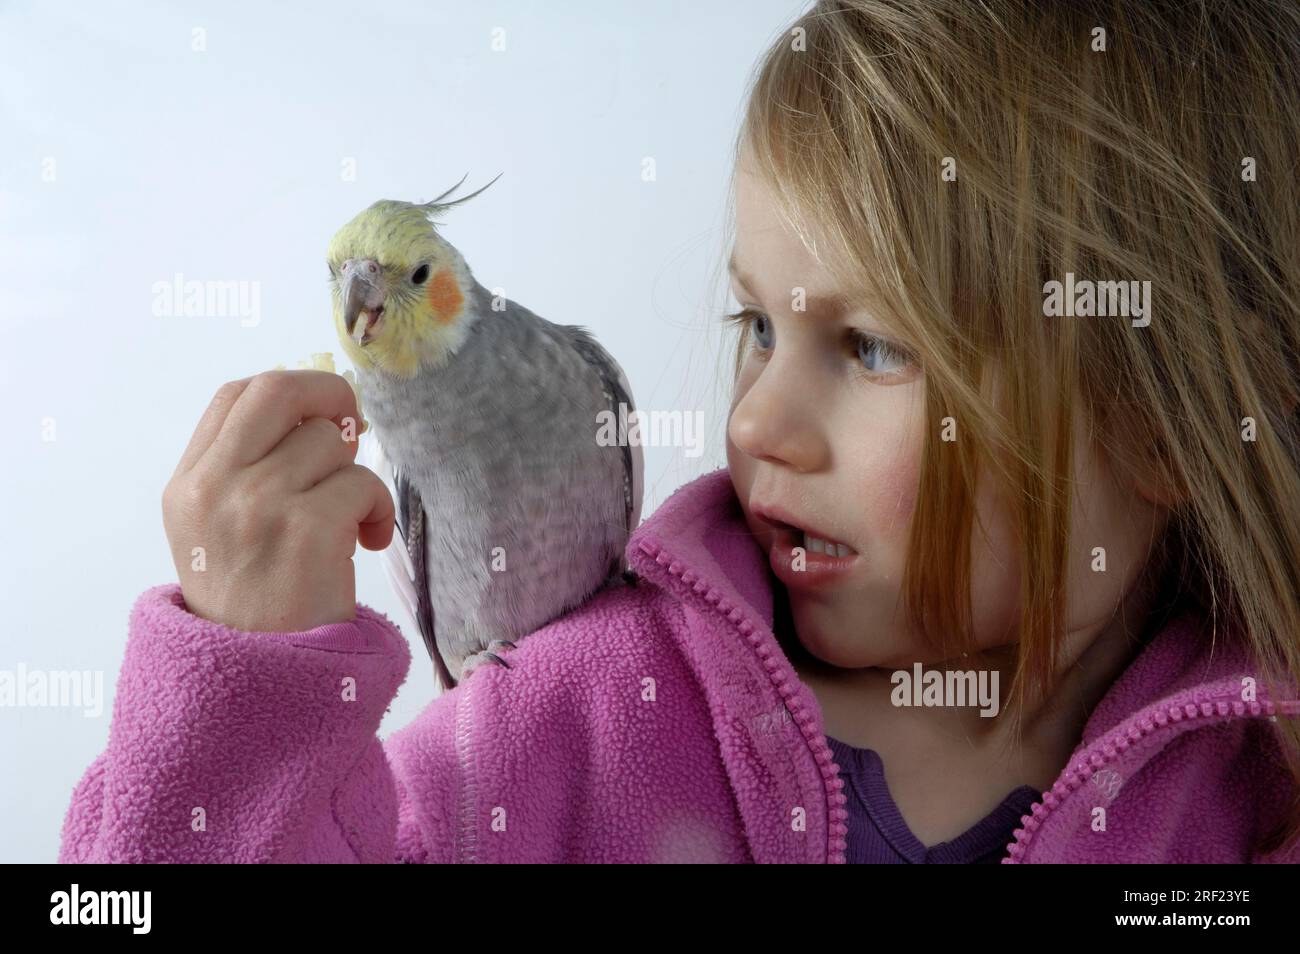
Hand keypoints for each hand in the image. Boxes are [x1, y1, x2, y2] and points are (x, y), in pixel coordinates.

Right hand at [162, 370, 394, 631]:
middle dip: (330, 397)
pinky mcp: (306, 530)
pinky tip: (369, 542)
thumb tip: (322, 416)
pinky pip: (362, 483)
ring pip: (331, 442)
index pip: (236, 395)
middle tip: (354, 431)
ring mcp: (258, 505)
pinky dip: (379, 509)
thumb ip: (249, 472)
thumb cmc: (252, 608)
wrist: (255, 686)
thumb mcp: (219, 533)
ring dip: (356, 475)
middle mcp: (214, 487)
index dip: (290, 393)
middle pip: (280, 390)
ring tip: (352, 521)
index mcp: (187, 484)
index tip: (318, 419)